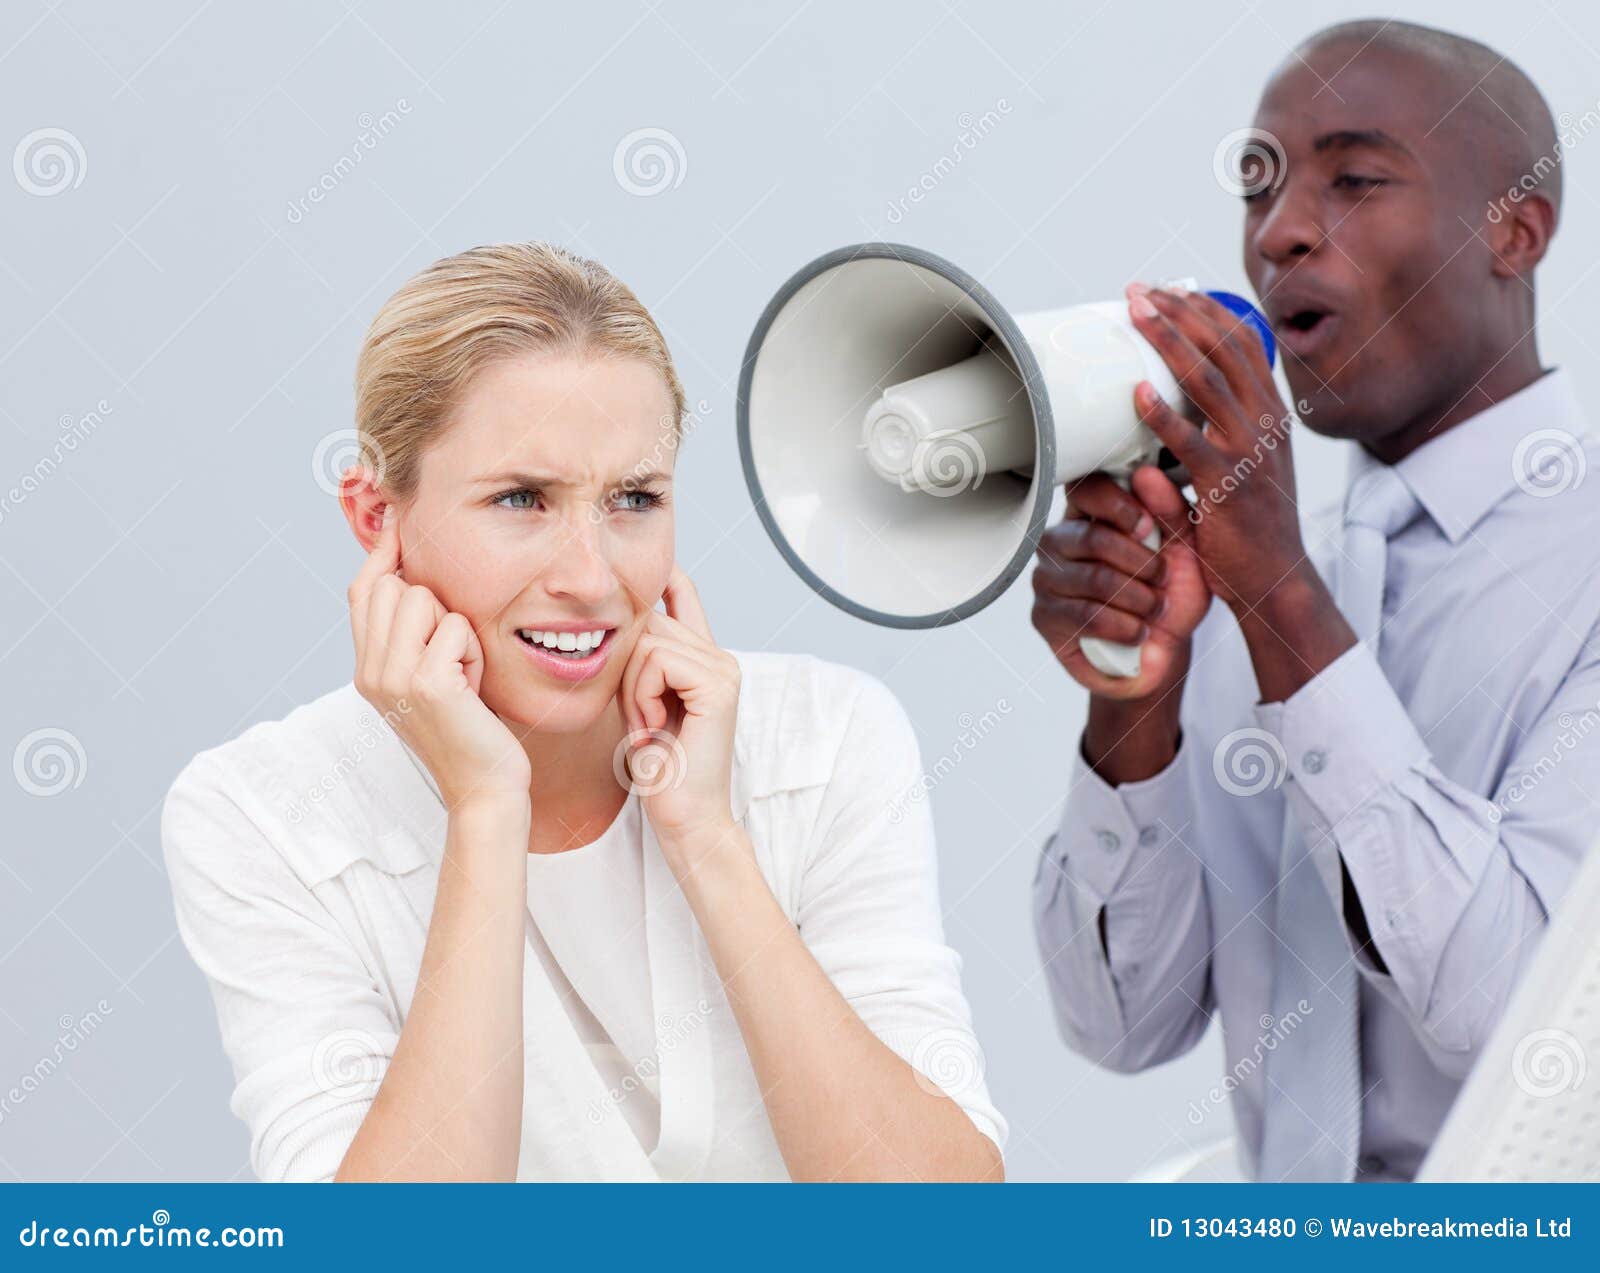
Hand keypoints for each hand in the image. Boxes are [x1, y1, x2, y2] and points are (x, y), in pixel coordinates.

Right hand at [348, 508, 531, 810]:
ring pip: (422, 598)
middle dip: (434, 604)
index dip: (383, 552)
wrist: (483, 786)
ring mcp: (393, 678)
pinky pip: (456, 627)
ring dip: (456, 629)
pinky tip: (474, 687)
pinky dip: (474, 653)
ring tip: (463, 672)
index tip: (401, 521)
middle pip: (393, 585)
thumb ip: (414, 636)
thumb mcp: (432, 677)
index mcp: (367, 669)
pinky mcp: (426, 684)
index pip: (363, 590)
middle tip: (451, 654)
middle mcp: (371, 672)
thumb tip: (412, 573)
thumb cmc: (471, 729)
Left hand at [617, 567, 741, 869]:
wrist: (685, 816)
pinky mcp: (718, 684)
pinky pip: (657, 661)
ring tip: (646, 727)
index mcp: (706, 658)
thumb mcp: (642, 703)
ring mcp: (723, 668)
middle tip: (639, 719)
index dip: (662, 576)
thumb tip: (618, 618)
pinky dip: (642, 696)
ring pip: (648, 640)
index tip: (647, 564)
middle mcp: (720, 656)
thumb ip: (642, 662)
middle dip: (627, 669)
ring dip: (631, 689)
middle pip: (648, 620)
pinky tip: (654, 728)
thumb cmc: (660, 769)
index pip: (682, 593)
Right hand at [1032, 466, 1211, 700]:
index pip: (1086, 489)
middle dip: (1140, 564)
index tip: (1148, 528)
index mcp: (1092, 516)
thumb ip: (1171, 511)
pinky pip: (1085, 616)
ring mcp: (1047, 579)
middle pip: (1092, 538)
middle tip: (1162, 579)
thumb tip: (1146, 474)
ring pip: (1093, 580)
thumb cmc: (1171, 596)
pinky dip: (1124, 627)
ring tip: (1155, 610)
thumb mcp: (1186, 551)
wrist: (1163, 652)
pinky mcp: (1044, 617)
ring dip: (1138, 599)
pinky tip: (1138, 632)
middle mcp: (1061, 542)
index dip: (1119, 506)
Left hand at [1124, 283, 1316, 614]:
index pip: (1241, 344)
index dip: (1204, 311)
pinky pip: (1190, 443)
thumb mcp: (1242, 465)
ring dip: (1168, 341)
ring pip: (1207, 381)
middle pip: (1222, 348)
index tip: (1168, 290)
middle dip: (1179, 311)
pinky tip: (1137, 392)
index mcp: (1270, 413)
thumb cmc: (1250, 526)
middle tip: (1138, 290)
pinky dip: (1163, 414)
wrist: (1275, 580)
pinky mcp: (1227, 486)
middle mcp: (1265, 422)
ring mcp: (1249, 452)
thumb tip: (1173, 400)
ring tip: (1135, 314)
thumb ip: (1216, 432)